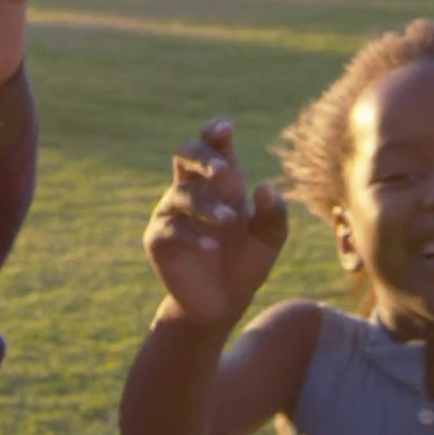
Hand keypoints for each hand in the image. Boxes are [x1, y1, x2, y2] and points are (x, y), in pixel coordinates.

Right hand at [144, 119, 288, 327]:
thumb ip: (274, 214)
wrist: (223, 304)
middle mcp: (192, 190)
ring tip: (229, 221)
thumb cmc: (246, 263)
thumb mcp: (269, 239)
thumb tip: (264, 187)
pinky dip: (192, 236)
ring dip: (206, 205)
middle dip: (202, 156)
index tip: (225, 130)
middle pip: (184, 153)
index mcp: (220, 182)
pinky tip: (212, 248)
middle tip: (224, 172)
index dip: (214, 131)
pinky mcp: (159, 240)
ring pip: (181, 194)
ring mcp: (172, 213)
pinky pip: (170, 230)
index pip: (212, 145)